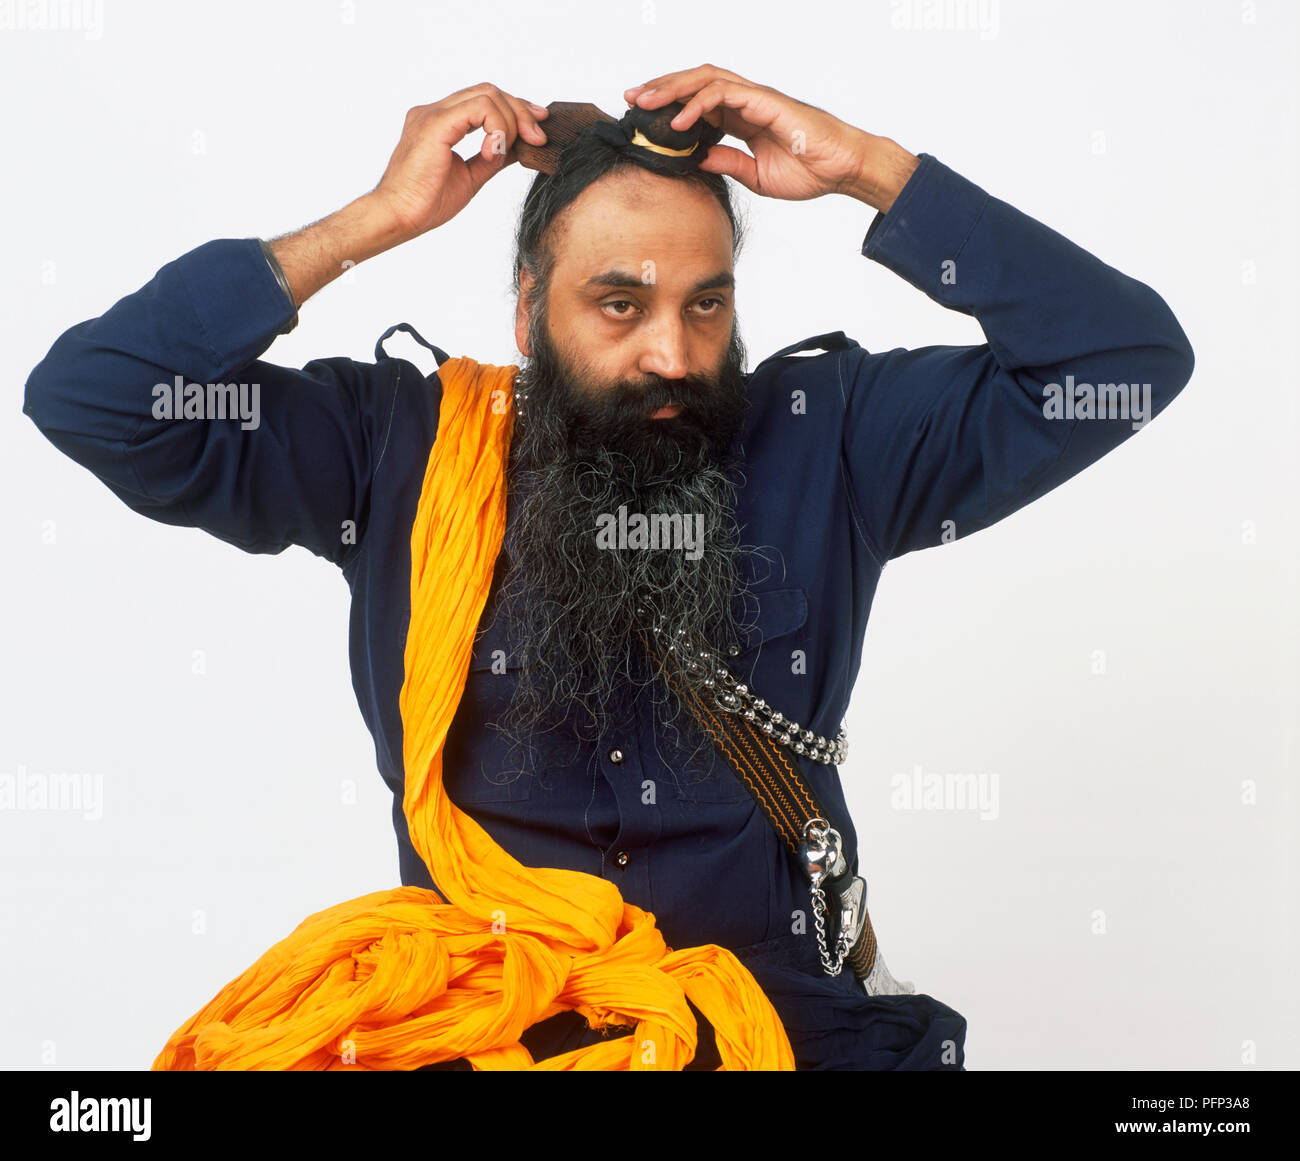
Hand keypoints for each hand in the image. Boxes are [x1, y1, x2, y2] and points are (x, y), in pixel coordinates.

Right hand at [373, 82, 548, 237]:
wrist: (400, 217)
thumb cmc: (426, 203)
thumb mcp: (472, 176)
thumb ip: (493, 157)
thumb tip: (519, 148)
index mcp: (441, 122)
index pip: (484, 100)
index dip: (515, 109)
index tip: (537, 129)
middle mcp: (435, 111)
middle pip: (489, 91)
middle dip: (521, 111)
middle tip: (538, 139)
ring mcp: (433, 114)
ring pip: (488, 95)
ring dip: (512, 121)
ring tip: (512, 149)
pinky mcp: (435, 123)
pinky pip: (479, 108)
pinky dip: (497, 127)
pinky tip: (494, 150)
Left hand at [623, 65, 916, 211]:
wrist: (842, 168)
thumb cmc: (809, 170)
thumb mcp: (755, 174)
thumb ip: (726, 162)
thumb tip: (697, 158)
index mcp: (741, 118)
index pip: (697, 102)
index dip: (668, 105)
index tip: (642, 116)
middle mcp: (745, 102)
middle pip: (694, 84)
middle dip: (660, 89)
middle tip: (631, 98)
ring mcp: (754, 98)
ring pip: (704, 81)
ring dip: (671, 89)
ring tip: (645, 103)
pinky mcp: (764, 101)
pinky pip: (724, 95)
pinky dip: (698, 105)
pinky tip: (679, 121)